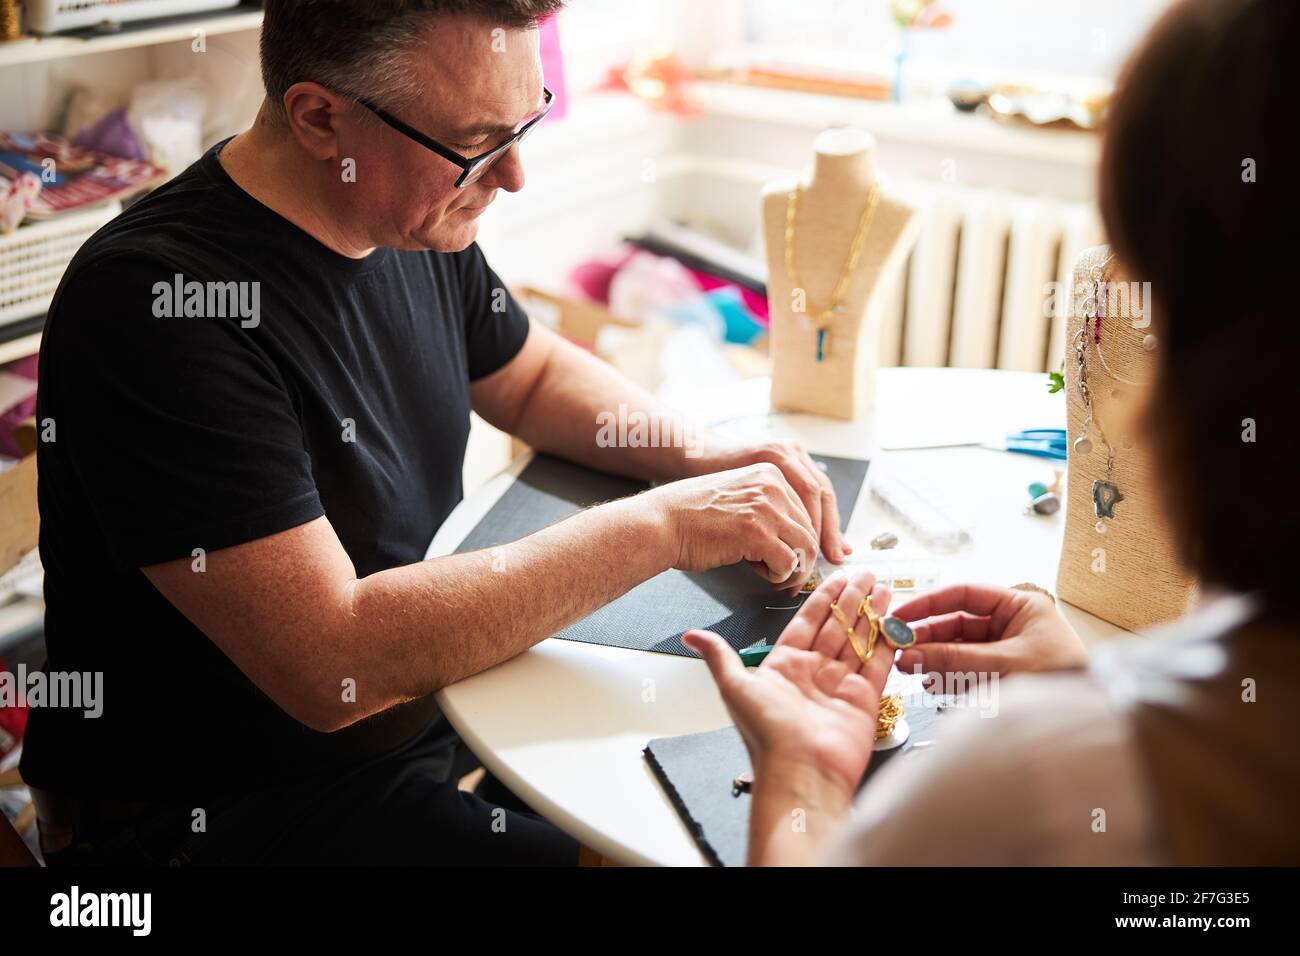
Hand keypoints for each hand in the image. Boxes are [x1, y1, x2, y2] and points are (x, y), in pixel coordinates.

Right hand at [647, 463, 820, 586]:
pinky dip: (779, 575)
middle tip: (784, 573)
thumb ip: (767, 507)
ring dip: (792, 567)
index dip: (805, 538)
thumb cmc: (692, 517)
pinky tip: (758, 571)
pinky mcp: (757, 533)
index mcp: (771, 473)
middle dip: (801, 556)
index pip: (809, 508)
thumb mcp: (738, 497)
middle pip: (811, 529)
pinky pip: (789, 563)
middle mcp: (773, 485)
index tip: (797, 556)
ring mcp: (766, 507)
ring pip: (806, 547)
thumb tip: (796, 536)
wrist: (661, 522)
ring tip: (772, 574)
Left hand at [683, 568, 893, 796]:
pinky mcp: (864, 699)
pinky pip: (877, 663)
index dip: (822, 598)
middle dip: (851, 599)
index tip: (836, 577)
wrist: (800, 772)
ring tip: (882, 587)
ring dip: (870, 613)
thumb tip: (691, 636)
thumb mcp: (734, 686)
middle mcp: (813, 674)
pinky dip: (886, 641)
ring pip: (858, 640)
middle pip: (835, 627)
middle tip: (865, 574)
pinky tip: (892, 620)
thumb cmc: (766, 734)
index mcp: (784, 667)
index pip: (806, 622)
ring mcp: (840, 685)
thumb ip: (720, 655)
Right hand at [891, 583, 1087, 678]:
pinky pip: (967, 670)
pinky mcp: (1002, 675)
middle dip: (928, 637)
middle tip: (900, 647)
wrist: (1088, 718)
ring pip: (959, 649)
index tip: (901, 614)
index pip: (965, 595)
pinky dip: (948, 676)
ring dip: (934, 659)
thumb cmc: (1060, 681)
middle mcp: (1011, 624)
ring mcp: (1006, 650)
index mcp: (1019, 606)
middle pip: (957, 623)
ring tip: (911, 669)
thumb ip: (953, 660)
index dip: (929, 603)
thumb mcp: (1002, 665)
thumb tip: (910, 654)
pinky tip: (931, 682)